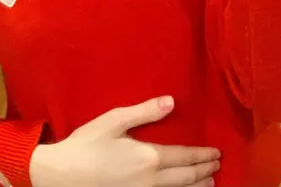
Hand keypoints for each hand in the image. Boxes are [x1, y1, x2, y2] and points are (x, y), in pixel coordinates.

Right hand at [30, 96, 219, 186]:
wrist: (64, 176)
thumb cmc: (88, 144)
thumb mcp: (115, 121)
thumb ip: (145, 112)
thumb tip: (171, 101)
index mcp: (149, 156)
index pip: (184, 156)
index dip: (202, 155)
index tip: (216, 152)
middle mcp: (152, 180)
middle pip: (187, 177)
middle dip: (205, 171)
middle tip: (217, 165)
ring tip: (210, 183)